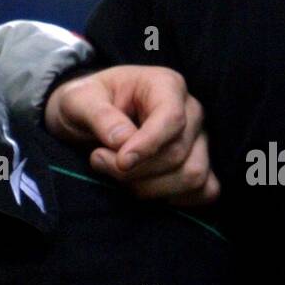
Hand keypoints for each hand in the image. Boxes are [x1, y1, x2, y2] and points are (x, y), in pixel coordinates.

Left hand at [44, 65, 218, 206]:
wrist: (90, 117)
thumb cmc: (87, 103)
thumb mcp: (78, 100)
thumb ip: (99, 116)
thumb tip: (122, 141)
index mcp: (165, 85)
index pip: (172, 118)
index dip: (148, 145)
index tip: (120, 162)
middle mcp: (191, 111)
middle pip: (177, 153)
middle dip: (135, 170)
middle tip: (98, 160)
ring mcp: (200, 140)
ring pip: (192, 176)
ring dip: (149, 188)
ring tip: (115, 174)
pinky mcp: (200, 164)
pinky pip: (206, 191)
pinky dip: (175, 199)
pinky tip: (145, 188)